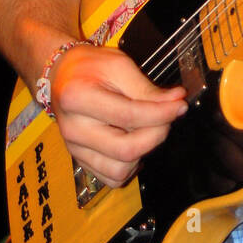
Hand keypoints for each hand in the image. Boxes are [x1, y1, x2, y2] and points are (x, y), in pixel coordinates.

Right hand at [47, 43, 187, 187]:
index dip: (162, 113)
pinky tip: (135, 145)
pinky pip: (111, 178)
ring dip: (144, 152)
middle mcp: (73, 129)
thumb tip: (175, 101)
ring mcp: (75, 148)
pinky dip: (129, 167)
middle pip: (125, 149)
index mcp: (77, 98)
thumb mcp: (118, 65)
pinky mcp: (81, 160)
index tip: (180, 105)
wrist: (61, 76)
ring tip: (148, 129)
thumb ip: (146, 88)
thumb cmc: (88, 67)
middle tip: (168, 117)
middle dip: (157, 134)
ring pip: (119, 170)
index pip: (129, 116)